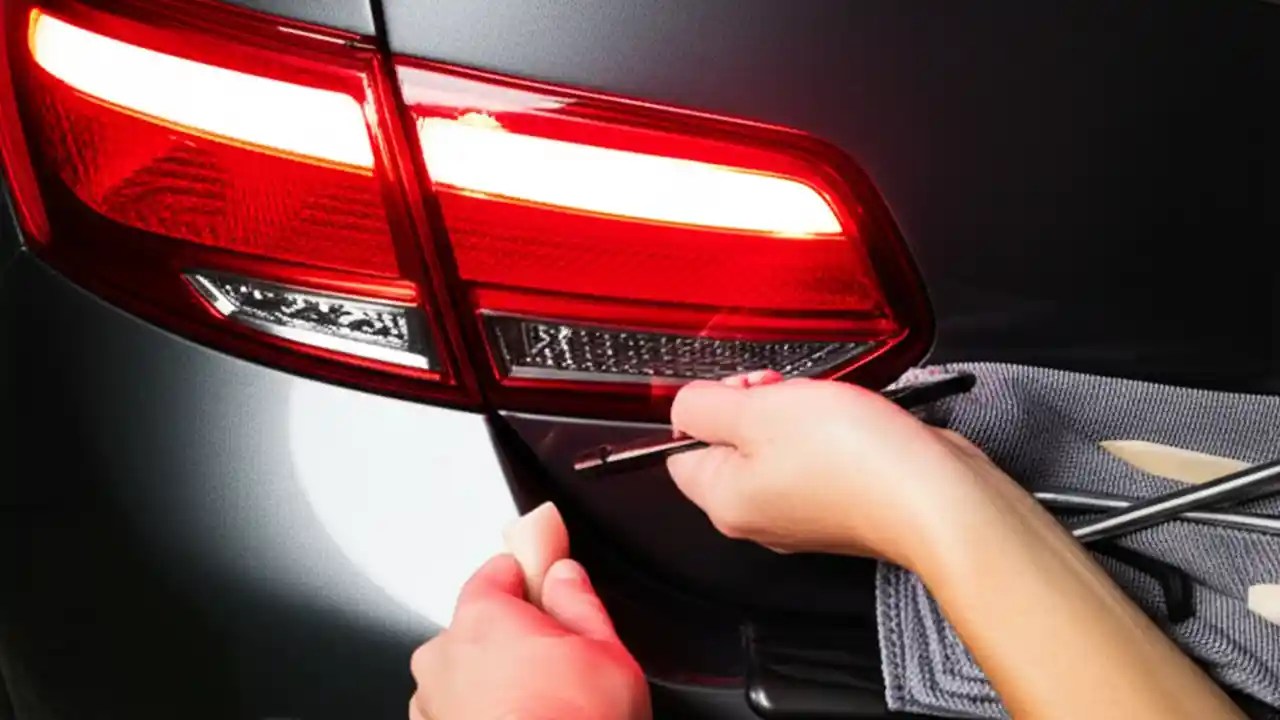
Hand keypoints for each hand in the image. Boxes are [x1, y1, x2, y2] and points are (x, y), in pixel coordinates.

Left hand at [409, 554, 650, 719]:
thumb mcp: (606, 652)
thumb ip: (580, 601)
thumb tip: (567, 577)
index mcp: (483, 618)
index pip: (499, 570)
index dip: (532, 581)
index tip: (551, 594)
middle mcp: (443, 655)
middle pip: (481, 624)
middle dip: (515, 638)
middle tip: (559, 664)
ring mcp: (431, 703)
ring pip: (467, 672)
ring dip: (495, 681)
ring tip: (543, 707)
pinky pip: (458, 711)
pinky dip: (482, 715)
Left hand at [666, 373, 1016, 568]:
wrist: (937, 496)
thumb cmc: (856, 461)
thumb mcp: (759, 411)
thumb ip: (704, 405)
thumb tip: (683, 405)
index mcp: (724, 501)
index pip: (679, 448)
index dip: (707, 407)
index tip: (742, 391)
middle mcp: (758, 515)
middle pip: (730, 444)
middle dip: (757, 405)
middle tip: (787, 396)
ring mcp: (801, 512)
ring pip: (776, 445)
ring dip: (797, 414)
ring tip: (827, 409)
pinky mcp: (840, 503)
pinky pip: (817, 455)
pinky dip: (831, 431)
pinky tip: (852, 424)